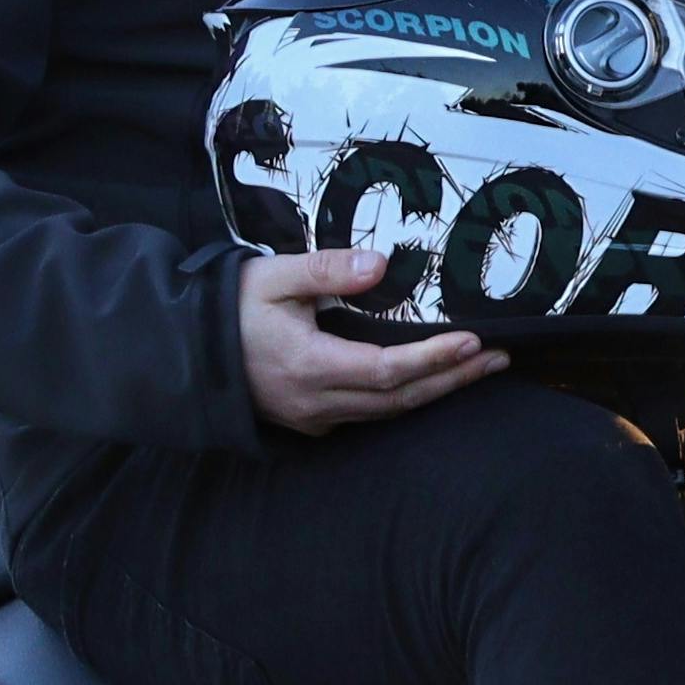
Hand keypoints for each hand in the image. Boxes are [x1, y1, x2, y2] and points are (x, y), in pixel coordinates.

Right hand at [235, 246, 503, 432]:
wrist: (186, 351)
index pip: (387, 370)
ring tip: (479, 367)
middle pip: (399, 399)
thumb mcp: (273, 276)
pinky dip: (406, 398)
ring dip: (436, 390)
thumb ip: (327, 269)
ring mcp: (314, 417)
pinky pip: (369, 415)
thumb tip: (380, 263)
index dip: (434, 360)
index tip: (474, 342)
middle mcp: (316, 402)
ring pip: (388, 412)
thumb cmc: (229, 308)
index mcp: (308, 366)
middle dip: (453, 379)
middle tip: (499, 358)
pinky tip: (432, 381)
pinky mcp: (311, 420)